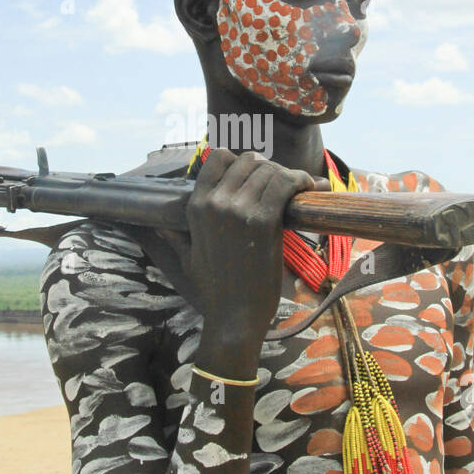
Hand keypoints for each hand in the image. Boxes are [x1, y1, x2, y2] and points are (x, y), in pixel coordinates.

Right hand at [163, 149, 325, 375]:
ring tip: (303, 186)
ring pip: (270, 170)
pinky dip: (303, 181)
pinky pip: (286, 184)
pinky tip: (311, 189)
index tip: (257, 175)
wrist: (233, 316)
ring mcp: (238, 210)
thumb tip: (161, 226)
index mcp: (196, 206)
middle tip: (285, 184)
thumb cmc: (215, 290)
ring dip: (291, 175)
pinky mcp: (263, 221)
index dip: (241, 161)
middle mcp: (215, 202)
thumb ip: (177, 237)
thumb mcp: (188, 258)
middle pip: (250, 161)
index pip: (218, 157)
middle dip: (270, 168)